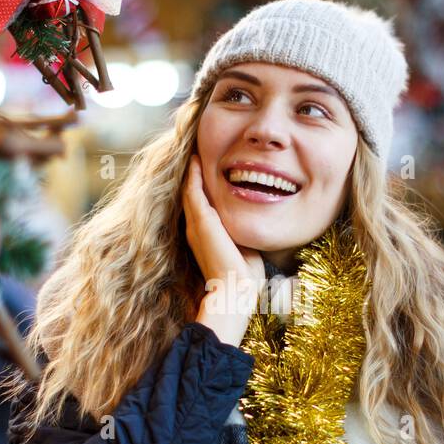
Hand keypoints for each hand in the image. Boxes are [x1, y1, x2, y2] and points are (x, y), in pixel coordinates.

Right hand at [182, 155, 264, 346]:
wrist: (236, 290)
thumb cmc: (244, 277)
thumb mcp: (243, 249)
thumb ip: (242, 235)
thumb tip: (254, 226)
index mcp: (205, 237)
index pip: (200, 207)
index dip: (201, 189)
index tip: (206, 172)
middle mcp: (195, 230)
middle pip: (190, 196)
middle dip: (193, 176)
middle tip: (195, 155)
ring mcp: (196, 224)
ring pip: (189, 190)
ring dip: (191, 171)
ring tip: (193, 153)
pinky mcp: (201, 221)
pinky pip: (192, 190)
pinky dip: (193, 174)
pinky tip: (195, 159)